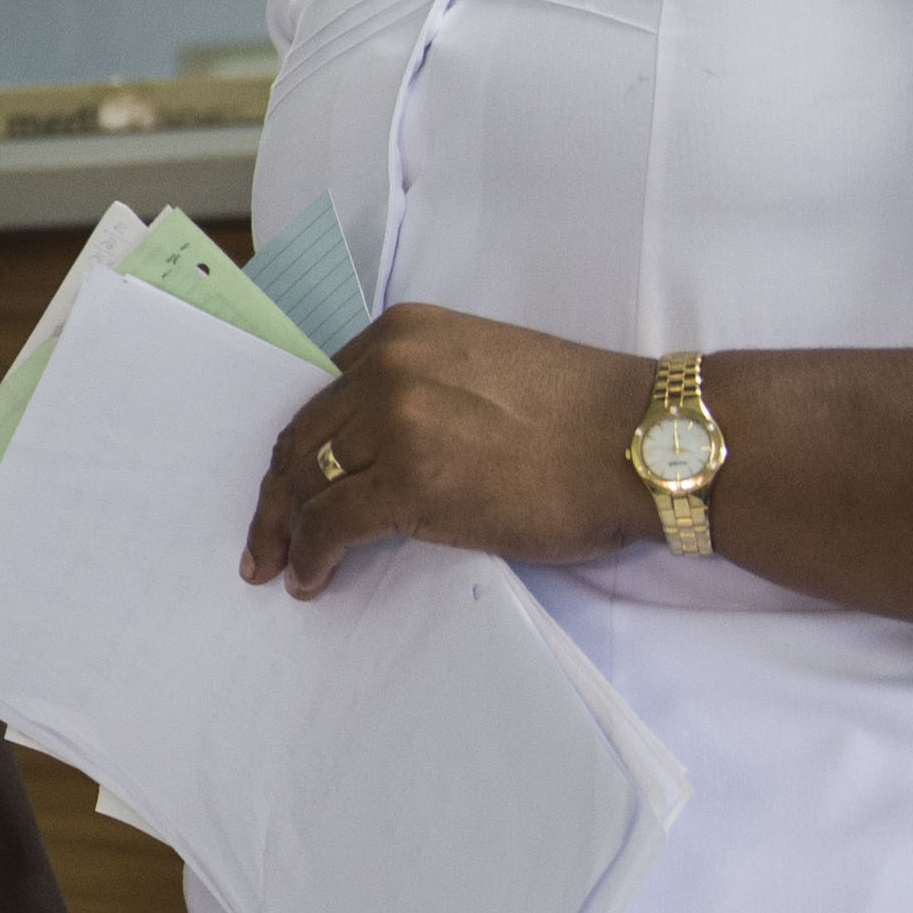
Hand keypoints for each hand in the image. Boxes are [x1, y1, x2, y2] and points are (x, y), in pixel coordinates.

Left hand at [247, 303, 661, 598]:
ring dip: (285, 531)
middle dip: (276, 494)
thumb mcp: (486, 371)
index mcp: (405, 333)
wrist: (648, 443)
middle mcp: (390, 366)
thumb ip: (423, 392)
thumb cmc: (587, 417)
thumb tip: (378, 453)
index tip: (287, 485)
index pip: (323, 397)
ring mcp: (396, 420)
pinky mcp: (409, 480)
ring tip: (281, 567)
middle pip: (302, 438)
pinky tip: (311, 579)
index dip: (299, 449)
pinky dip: (311, 555)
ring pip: (306, 481)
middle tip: (264, 540)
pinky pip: (331, 524)